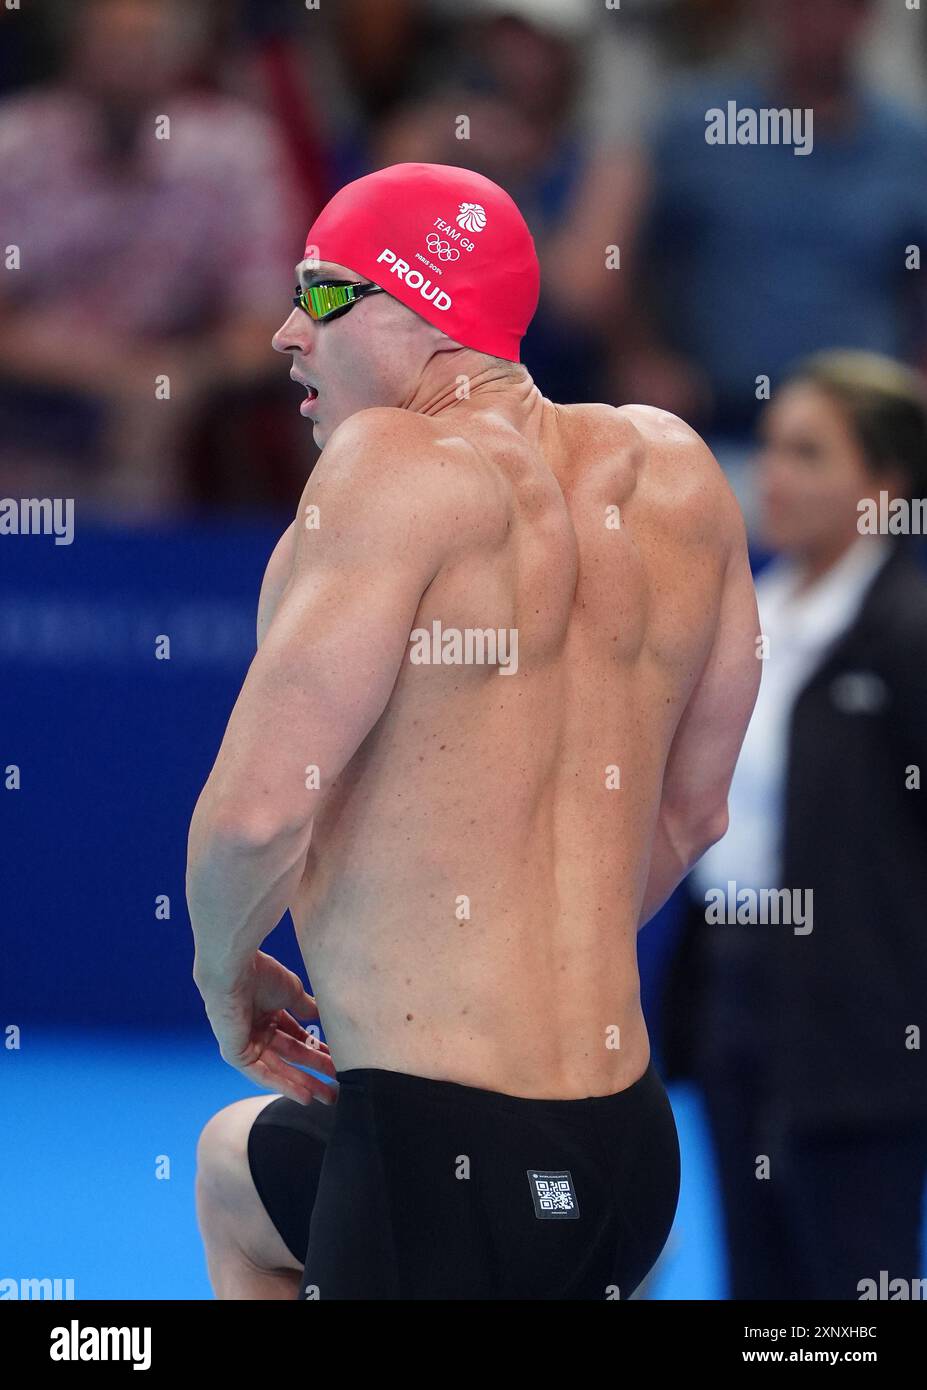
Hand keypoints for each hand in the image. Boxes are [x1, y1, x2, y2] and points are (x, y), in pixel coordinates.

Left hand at [195, 950, 337, 1105]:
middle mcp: (258, 1031)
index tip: (338, 1059)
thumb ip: (306, 1008)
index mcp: (269, 1014)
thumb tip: (322, 1017)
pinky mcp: (236, 1055)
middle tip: (337, 1086)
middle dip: (314, 1071)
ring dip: (303, 1084)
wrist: (234, 972)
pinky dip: (284, 1086)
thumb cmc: (260, 974)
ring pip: (279, 1069)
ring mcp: (247, 1044)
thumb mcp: (292, 992)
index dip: (317, 1049)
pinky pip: (261, 1075)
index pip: (297, 1037)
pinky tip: (305, 1096)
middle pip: (291, 1057)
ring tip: (328, 1097)